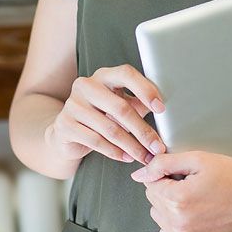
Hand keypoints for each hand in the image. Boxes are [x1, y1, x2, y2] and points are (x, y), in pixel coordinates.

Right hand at [44, 64, 166, 165]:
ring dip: (132, 146)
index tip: (161, 108)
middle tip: (158, 147)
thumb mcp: (121, 106)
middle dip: (143, 130)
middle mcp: (86, 85)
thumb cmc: (102, 116)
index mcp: (103, 75)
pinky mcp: (65, 125)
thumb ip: (139, 104)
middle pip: (121, 107)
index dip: (145, 89)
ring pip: (110, 128)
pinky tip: (126, 157)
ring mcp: (72, 105)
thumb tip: (166, 112)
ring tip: (145, 157)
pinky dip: (114, 152)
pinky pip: (96, 141)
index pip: (126, 74)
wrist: (67, 132)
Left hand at [131, 150, 231, 231]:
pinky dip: (178, 225)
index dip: (166, 175)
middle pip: (154, 202)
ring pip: (160, 220)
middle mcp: (178, 224)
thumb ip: (164, 164)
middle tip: (193, 186)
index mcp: (177, 199)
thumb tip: (140, 174)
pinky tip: (196, 215)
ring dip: (171, 209)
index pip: (150, 184)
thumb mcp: (198, 160)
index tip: (184, 175)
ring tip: (197, 200)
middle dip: (168, 191)